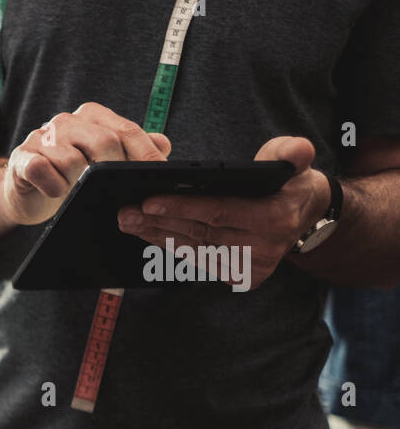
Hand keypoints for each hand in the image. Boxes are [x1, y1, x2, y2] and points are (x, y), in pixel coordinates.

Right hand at [0, 102, 171, 224]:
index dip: (146, 155)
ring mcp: (42, 137)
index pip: (127, 130)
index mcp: (91, 116)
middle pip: (104, 142)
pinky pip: (42, 170)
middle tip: (114, 190)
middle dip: (113, 170)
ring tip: (74, 191)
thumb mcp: (103, 161)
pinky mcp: (22, 158)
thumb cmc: (68, 176)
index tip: (160, 175)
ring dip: (78, 183)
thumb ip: (133, 149)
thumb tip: (164, 144)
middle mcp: (66, 121)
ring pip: (73, 160)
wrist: (25, 193)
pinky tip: (55, 192)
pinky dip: (53, 186)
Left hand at [117, 136, 331, 290]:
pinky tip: (149, 233)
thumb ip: (294, 151)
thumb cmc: (290, 183)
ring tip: (130, 222)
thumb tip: (297, 152)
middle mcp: (263, 250)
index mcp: (275, 220)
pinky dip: (172, 246)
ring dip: (158, 236)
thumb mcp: (297, 162)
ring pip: (194, 249)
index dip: (182, 208)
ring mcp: (250, 268)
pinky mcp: (239, 277)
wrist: (303, 217)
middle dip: (159, 223)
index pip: (219, 213)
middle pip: (200, 234)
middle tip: (126, 212)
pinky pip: (198, 259)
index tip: (148, 202)